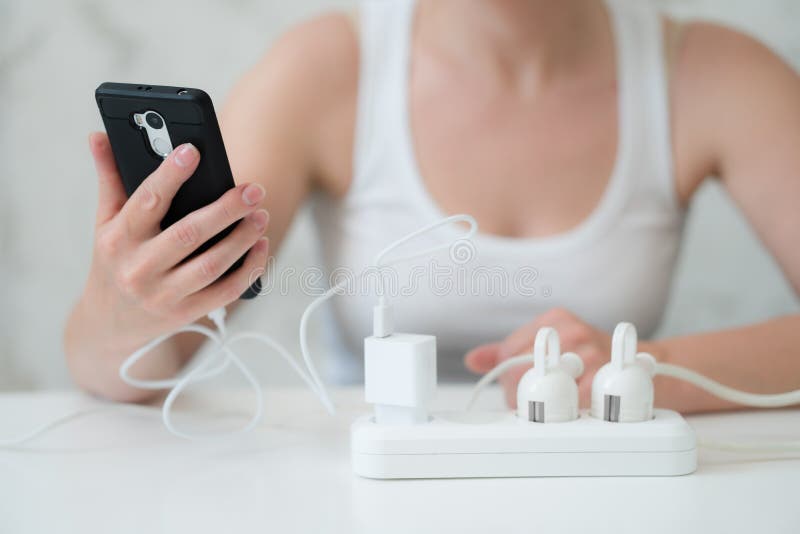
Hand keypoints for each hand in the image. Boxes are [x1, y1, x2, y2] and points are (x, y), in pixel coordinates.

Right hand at [78, 132, 269, 353]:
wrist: (108, 324)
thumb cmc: (113, 261)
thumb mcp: (105, 223)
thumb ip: (110, 179)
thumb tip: (99, 136)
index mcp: (118, 238)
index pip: (146, 201)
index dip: (170, 175)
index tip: (193, 150)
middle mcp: (139, 268)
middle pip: (188, 234)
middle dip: (225, 209)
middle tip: (253, 189)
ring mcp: (163, 294)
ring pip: (211, 265)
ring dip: (242, 239)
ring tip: (261, 215)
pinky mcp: (185, 313)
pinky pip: (224, 291)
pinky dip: (247, 269)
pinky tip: (261, 246)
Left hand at [464, 308, 661, 407]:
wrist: (653, 368)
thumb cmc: (597, 358)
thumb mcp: (553, 346)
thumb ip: (510, 352)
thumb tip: (473, 359)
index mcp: (554, 319)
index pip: (508, 350)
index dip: (508, 378)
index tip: (518, 390)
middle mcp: (571, 331)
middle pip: (521, 368)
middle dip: (521, 393)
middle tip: (532, 404)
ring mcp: (591, 352)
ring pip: (545, 387)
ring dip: (544, 406)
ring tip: (553, 409)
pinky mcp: (608, 376)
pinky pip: (573, 403)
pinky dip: (570, 414)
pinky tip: (574, 412)